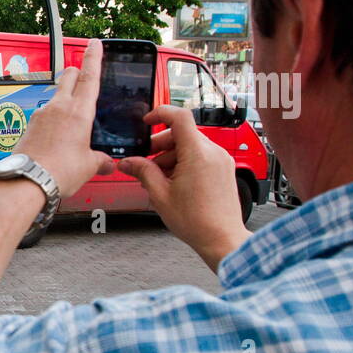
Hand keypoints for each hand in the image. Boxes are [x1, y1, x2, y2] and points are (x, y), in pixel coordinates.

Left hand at [12, 39, 114, 198]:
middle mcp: (58, 107)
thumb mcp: (89, 166)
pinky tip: (57, 135)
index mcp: (79, 111)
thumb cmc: (59, 172)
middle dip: (78, 71)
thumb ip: (100, 160)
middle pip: (69, 76)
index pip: (89, 76)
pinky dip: (53, 119)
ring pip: (56, 95)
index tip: (95, 44)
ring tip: (73, 119)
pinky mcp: (29, 126)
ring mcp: (41, 115)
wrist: (27, 182)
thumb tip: (107, 162)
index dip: (94, 57)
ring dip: (65, 99)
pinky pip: (44, 115)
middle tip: (85, 76)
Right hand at [117, 106, 251, 270]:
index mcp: (197, 154)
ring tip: (160, 179)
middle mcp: (213, 152)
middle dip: (161, 145)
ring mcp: (221, 160)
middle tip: (146, 163)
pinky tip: (175, 182)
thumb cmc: (197, 221)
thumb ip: (143, 172)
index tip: (147, 121)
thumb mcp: (160, 195)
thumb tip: (128, 162)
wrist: (222, 239)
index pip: (180, 117)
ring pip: (191, 145)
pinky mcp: (224, 169)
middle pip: (182, 133)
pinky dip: (185, 162)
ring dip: (172, 156)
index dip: (160, 113)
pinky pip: (201, 155)